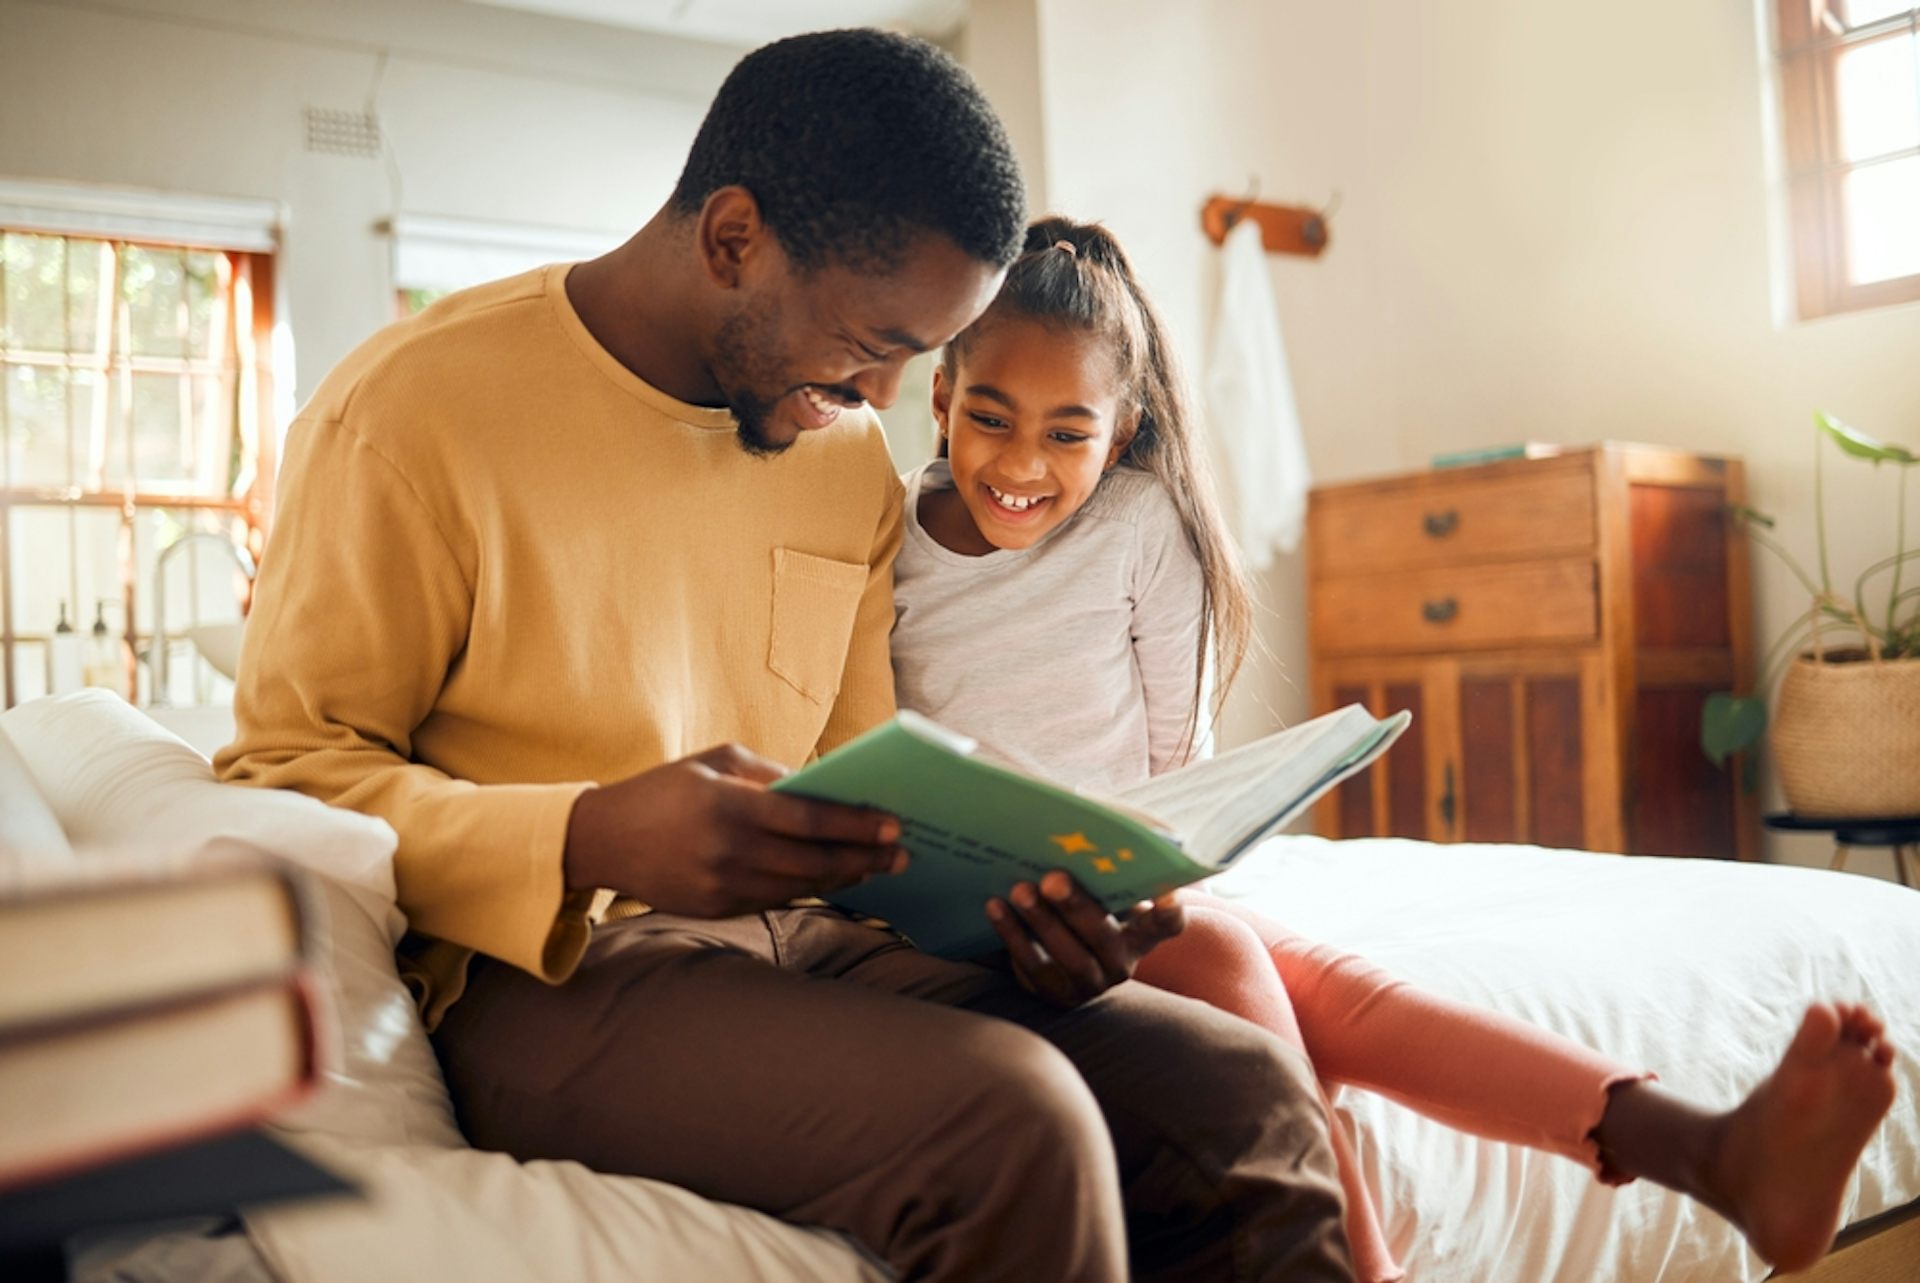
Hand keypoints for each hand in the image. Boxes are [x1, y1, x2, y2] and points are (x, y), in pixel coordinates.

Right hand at [564, 743, 906, 916]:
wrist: (601, 839)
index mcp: (728, 805)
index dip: (855, 826)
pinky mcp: (715, 909)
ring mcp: (721, 886)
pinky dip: (808, 890)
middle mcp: (727, 851)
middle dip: (864, 858)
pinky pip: (775, 901)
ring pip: (800, 888)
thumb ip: (770, 774)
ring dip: (843, 878)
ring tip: (874, 867)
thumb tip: (823, 788)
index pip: (808, 820)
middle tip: (901, 855)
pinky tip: (832, 879)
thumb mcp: (715, 760)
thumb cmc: (665, 789)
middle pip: (813, 861)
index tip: (893, 825)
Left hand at [985, 871, 1184, 1006]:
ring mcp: (1089, 982)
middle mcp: (1121, 961)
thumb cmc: (1081, 898)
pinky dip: (1012, 934)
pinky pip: (1032, 966)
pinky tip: (995, 906)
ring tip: (1020, 889)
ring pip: (1069, 955)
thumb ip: (1100, 858)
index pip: (1167, 924)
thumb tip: (1083, 814)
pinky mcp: (1055, 993)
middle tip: (1053, 879)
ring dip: (1042, 920)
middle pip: (1105, 936)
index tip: (1163, 892)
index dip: (1168, 911)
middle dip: (1078, 906)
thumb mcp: (1097, 883)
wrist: (1049, 945)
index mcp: (1142, 930)